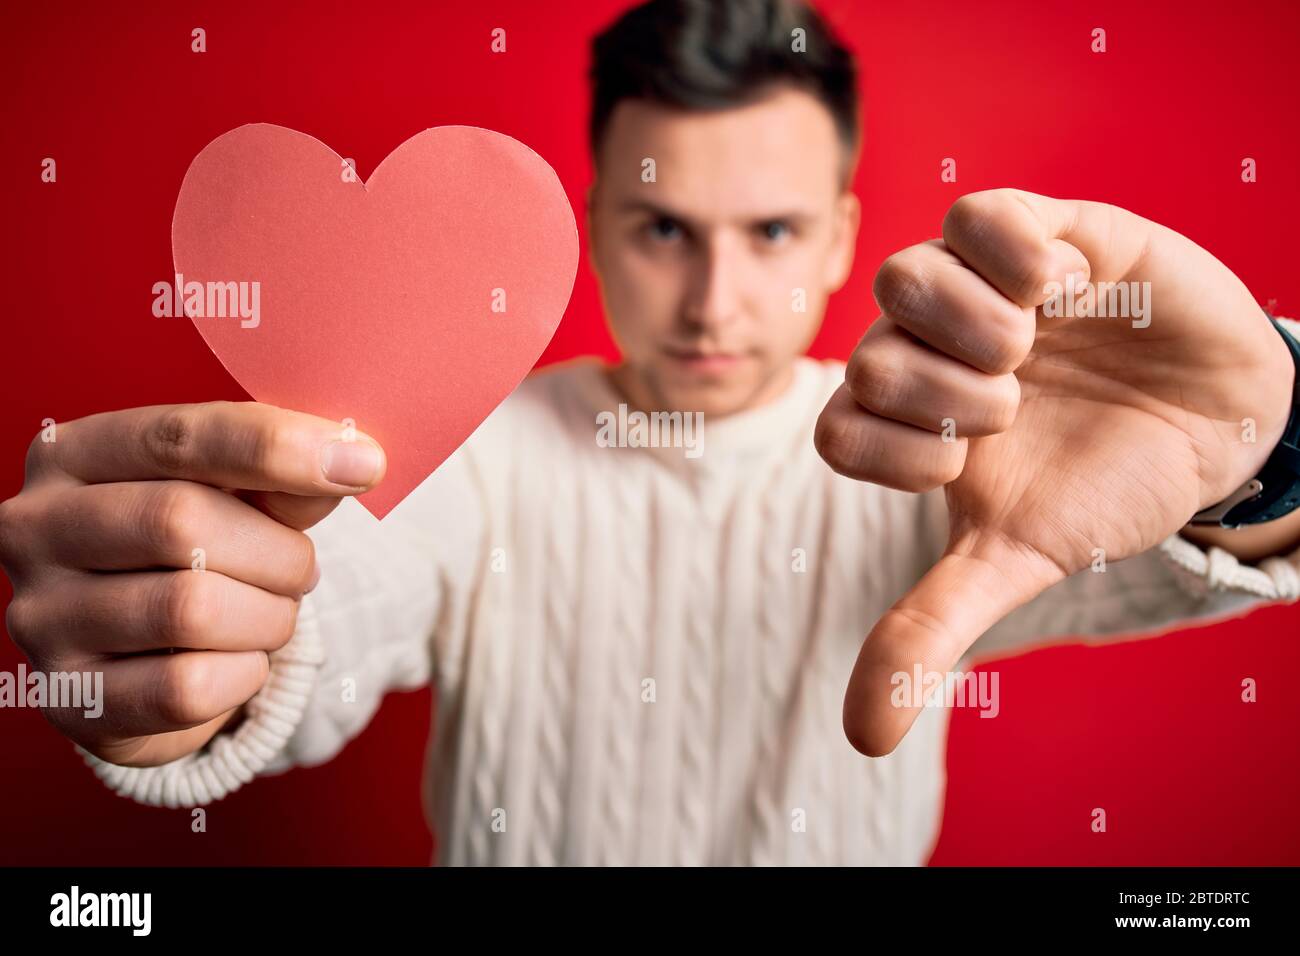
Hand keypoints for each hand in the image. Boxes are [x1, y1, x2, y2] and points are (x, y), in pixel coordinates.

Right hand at [0, 402, 385, 766]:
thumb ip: (284, 478)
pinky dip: (242, 676)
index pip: (179, 435)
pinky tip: (238, 662)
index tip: (365, 463)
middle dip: (277, 552)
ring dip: (267, 617)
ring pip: (189, 610)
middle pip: (179, 521)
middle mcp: (35, 527)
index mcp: (74, 453)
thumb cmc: (202, 549)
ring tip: (272, 614)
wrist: (150, 656)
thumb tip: (351, 461)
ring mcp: (41, 616)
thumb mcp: (241, 496)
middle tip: (303, 569)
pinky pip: (186, 689)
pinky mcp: (69, 698)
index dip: (278, 447)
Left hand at [814, 188, 1294, 755]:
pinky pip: (981, 214)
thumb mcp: (1015, 559)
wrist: (1218, 427)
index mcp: (907, 421)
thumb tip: (862, 738)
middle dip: (947, 399)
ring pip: (906, 277)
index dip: (897, 455)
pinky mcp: (1042, 231)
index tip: (971, 468)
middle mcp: (928, 349)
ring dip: (974, 331)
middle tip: (1016, 409)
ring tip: (1035, 351)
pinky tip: (1068, 292)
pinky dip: (1017, 257)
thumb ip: (931, 628)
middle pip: (867, 353)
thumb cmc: (1102, 486)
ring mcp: (979, 288)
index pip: (835, 428)